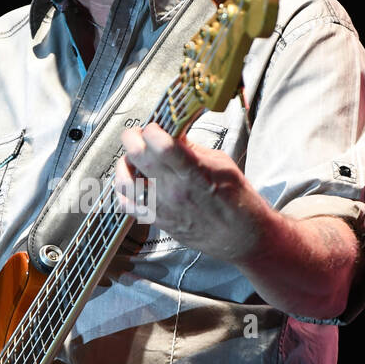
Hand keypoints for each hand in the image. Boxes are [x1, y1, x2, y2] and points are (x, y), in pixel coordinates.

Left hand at [113, 122, 267, 265]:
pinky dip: (123, 190)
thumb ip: (192, 148)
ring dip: (124, 164)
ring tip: (133, 159)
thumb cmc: (237, 200)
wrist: (241, 236)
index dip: (152, 129)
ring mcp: (162, 207)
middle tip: (137, 135)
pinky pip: (126, 204)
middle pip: (136, 156)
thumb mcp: (222, 163)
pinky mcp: (157, 220)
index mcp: (193, 172)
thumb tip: (173, 134)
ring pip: (124, 181)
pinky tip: (130, 181)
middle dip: (132, 138)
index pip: (161, 145)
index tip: (155, 127)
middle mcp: (174, 190)